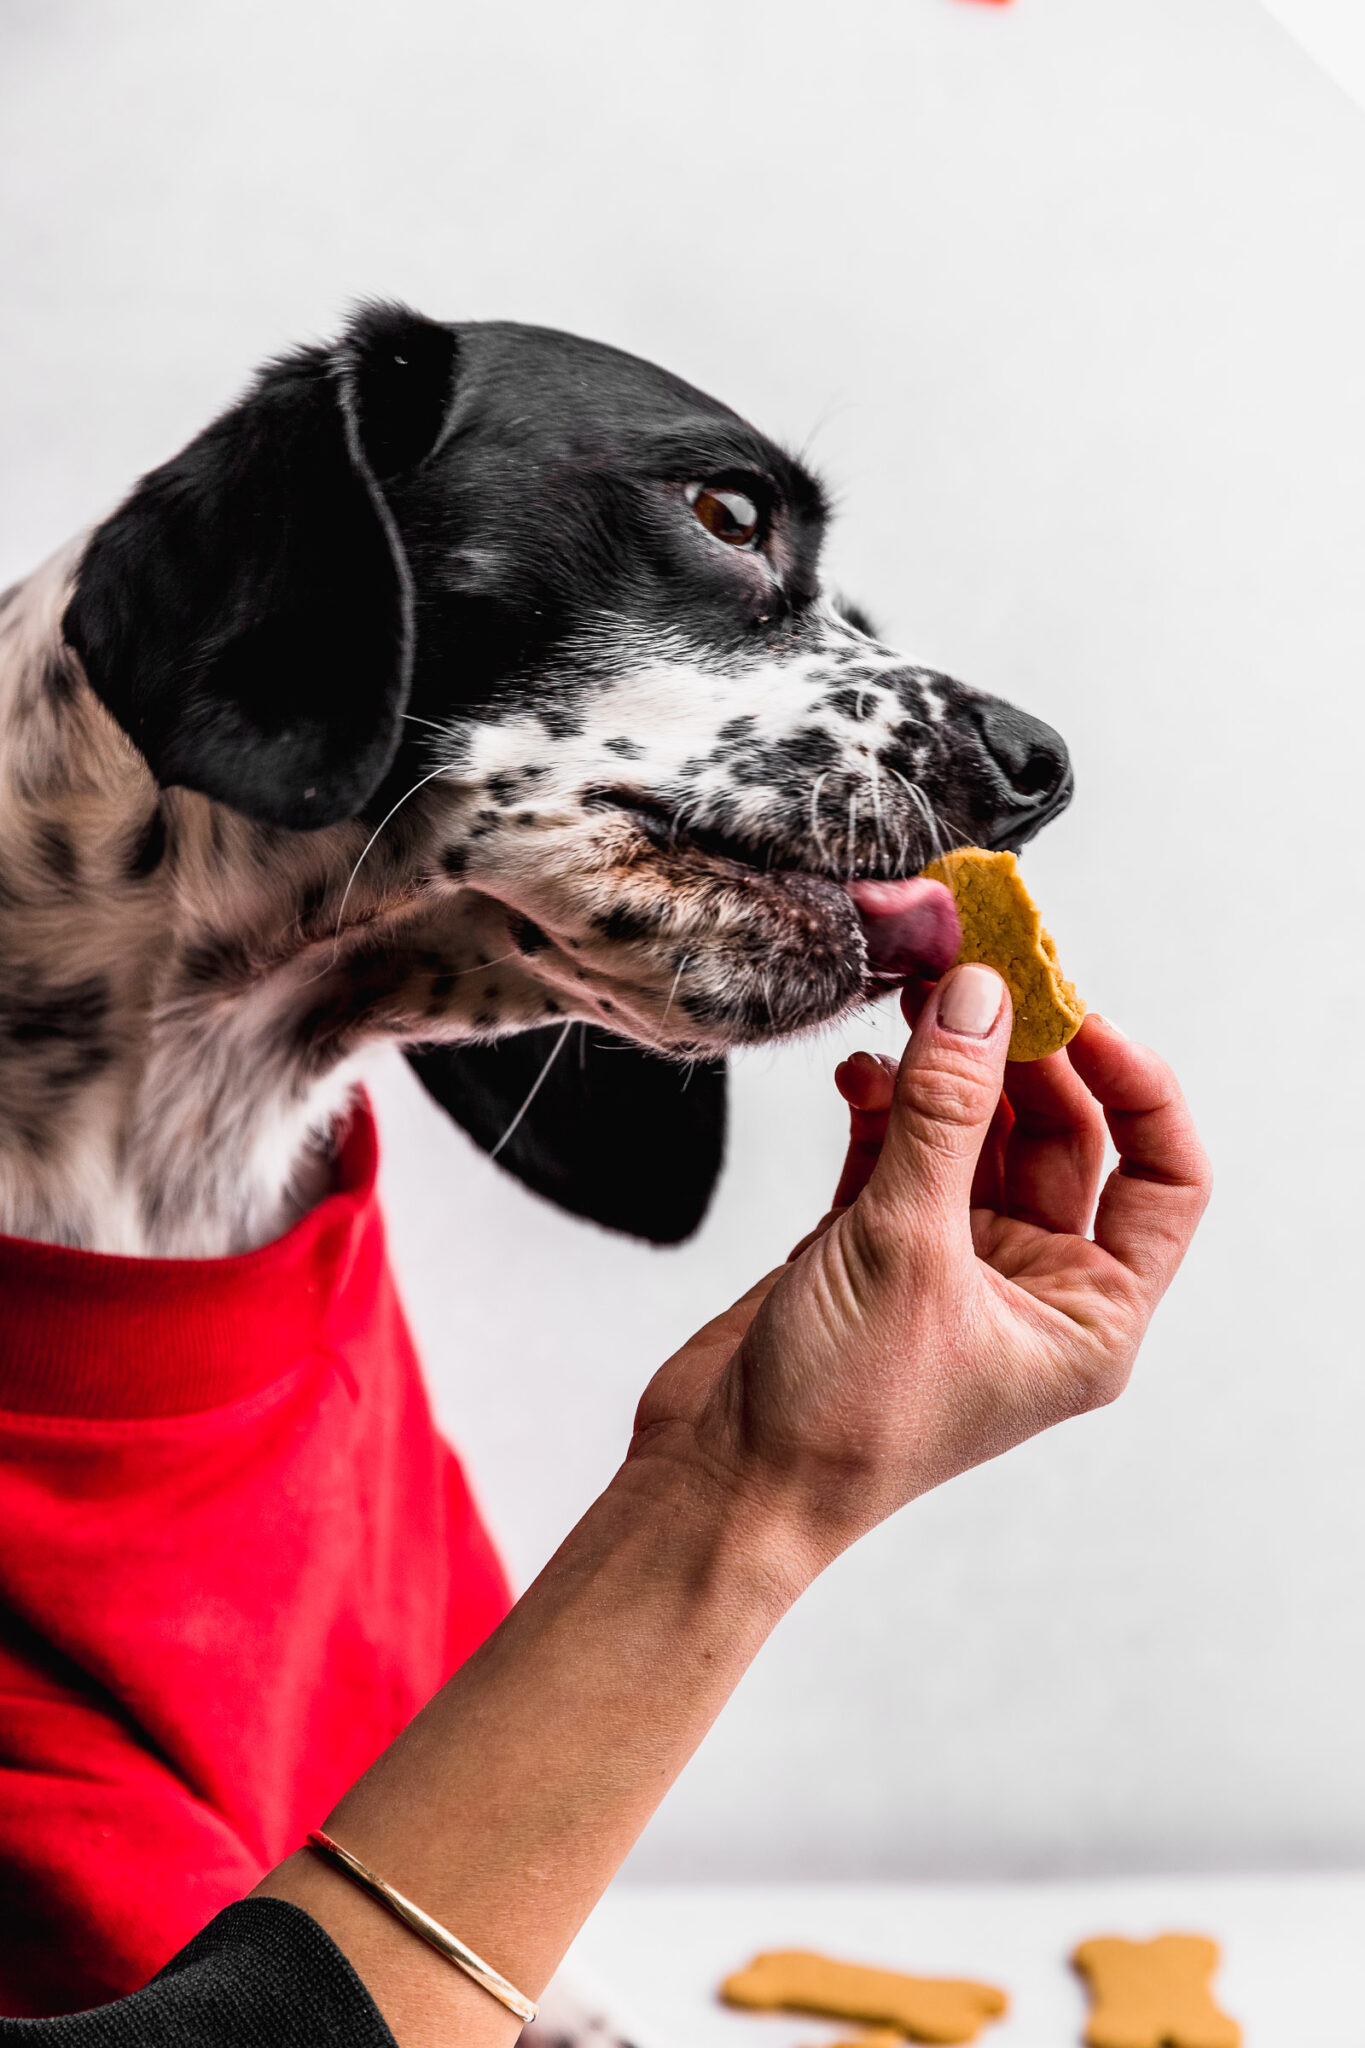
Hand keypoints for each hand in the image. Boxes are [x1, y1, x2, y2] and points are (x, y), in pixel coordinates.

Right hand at [629, 965, 1210, 1569]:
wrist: (722, 1484)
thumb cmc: (841, 1414)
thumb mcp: (906, 1247)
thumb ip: (945, 1112)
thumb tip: (978, 995)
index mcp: (1088, 1314)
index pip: (1162, 1175)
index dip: (1136, 1085)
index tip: (1077, 1011)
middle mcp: (1033, 1286)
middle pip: (1063, 1134)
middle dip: (1020, 1053)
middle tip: (973, 977)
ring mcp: (952, 1262)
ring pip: (974, 1130)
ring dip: (945, 1067)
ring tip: (906, 1003)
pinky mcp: (873, 1246)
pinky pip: (901, 1148)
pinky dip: (884, 1103)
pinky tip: (856, 1073)